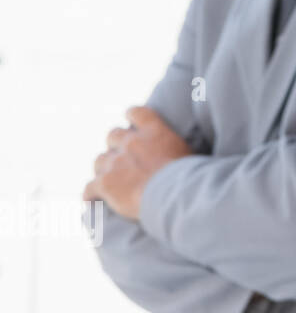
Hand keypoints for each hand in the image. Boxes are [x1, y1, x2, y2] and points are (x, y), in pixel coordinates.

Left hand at [83, 106, 192, 220]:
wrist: (172, 194)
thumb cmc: (188, 176)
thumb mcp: (187, 153)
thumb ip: (174, 148)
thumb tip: (176, 154)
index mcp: (154, 131)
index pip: (137, 113)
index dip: (131, 115)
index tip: (130, 119)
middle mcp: (131, 142)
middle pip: (113, 135)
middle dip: (115, 145)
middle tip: (123, 157)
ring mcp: (115, 162)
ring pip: (99, 161)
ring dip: (104, 168)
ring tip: (110, 179)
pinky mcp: (105, 183)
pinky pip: (90, 188)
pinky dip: (91, 194)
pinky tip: (92, 200)